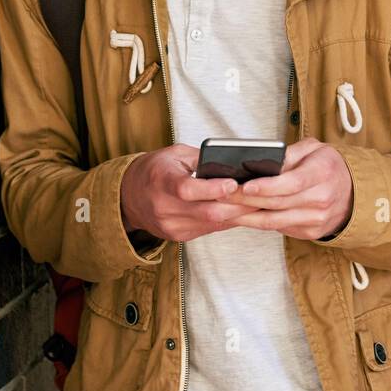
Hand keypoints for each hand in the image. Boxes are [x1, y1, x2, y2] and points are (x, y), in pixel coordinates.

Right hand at [119, 144, 262, 242]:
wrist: (129, 195)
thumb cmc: (156, 169)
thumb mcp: (175, 154)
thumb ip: (202, 158)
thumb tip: (234, 162)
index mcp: (162, 182)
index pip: (188, 190)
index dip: (213, 189)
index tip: (234, 183)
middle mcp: (164, 208)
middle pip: (207, 212)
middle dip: (237, 205)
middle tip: (260, 196)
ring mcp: (171, 225)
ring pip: (212, 223)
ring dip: (237, 215)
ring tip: (258, 204)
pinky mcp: (178, 235)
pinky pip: (209, 229)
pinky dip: (227, 220)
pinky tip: (241, 212)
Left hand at [219, 138, 353, 240]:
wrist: (354, 193)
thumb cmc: (328, 166)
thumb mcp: (314, 149)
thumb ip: (289, 153)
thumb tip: (260, 160)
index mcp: (323, 173)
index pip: (292, 183)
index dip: (267, 186)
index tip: (245, 185)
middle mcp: (321, 200)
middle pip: (277, 203)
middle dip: (245, 200)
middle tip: (219, 195)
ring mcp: (316, 219)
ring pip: (274, 221)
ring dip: (244, 217)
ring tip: (220, 210)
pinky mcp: (310, 232)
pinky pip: (278, 228)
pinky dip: (256, 223)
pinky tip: (238, 217)